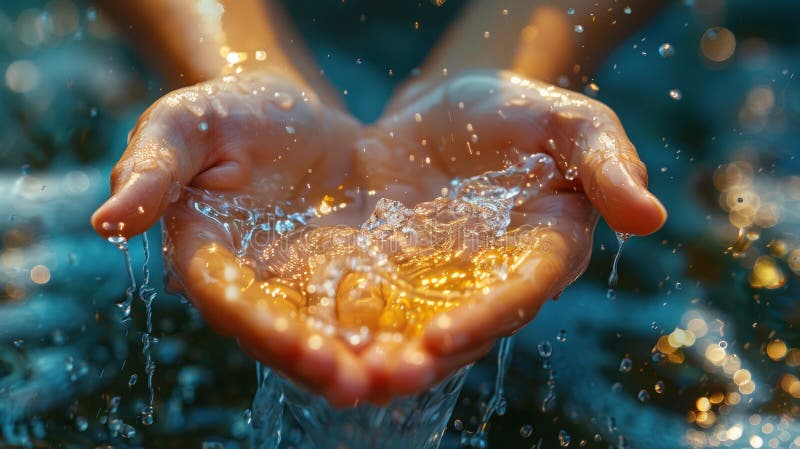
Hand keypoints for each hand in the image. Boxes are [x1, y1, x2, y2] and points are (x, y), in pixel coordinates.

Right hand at [91, 71, 493, 405]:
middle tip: (363, 384)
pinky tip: (436, 341)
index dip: (264, 331)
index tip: (304, 352)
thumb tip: (107, 221)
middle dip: (324, 364)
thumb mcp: (186, 126)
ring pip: (336, 335)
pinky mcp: (353, 276)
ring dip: (370, 361)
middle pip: (287, 338)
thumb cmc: (230, 114)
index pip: (231, 305)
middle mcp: (259, 289)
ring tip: (410, 374)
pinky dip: (403, 328)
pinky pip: (378, 308)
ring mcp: (308, 288)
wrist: (292, 114)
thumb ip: (153, 169)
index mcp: (210, 261)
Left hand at [373, 69, 666, 359]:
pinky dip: (351, 325)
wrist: (445, 108)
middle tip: (383, 376)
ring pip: (418, 331)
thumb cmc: (516, 111)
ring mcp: (444, 283)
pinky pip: (377, 305)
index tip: (440, 335)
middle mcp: (496, 281)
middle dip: (426, 358)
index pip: (520, 292)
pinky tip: (316, 340)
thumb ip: (607, 163)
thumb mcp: (569, 120)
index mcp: (546, 250)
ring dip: (386, 357)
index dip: (484, 316)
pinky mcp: (398, 274)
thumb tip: (651, 217)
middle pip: (465, 330)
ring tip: (345, 376)